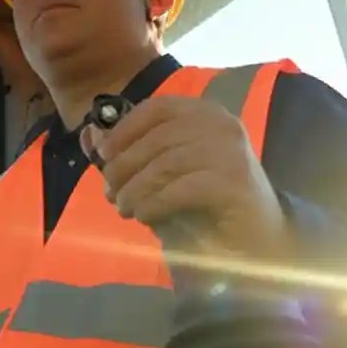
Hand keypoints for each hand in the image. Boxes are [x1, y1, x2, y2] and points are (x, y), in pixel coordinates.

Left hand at [79, 95, 291, 259]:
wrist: (259, 240)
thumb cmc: (205, 203)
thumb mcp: (163, 173)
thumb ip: (128, 154)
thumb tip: (88, 136)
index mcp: (207, 113)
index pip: (157, 108)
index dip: (124, 129)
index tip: (103, 155)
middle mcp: (222, 124)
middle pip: (156, 138)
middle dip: (123, 167)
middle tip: (110, 194)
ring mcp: (231, 151)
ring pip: (164, 164)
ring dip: (135, 189)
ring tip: (124, 208)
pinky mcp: (234, 182)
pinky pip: (179, 188)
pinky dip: (154, 203)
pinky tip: (144, 216)